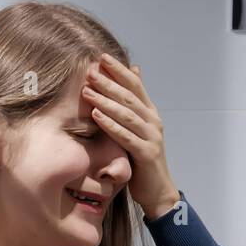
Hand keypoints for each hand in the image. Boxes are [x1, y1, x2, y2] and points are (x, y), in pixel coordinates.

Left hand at [83, 53, 180, 220]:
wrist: (157, 190)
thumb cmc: (143, 158)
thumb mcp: (138, 128)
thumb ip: (134, 103)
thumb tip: (134, 71)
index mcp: (150, 113)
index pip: (135, 84)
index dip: (119, 70)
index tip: (102, 56)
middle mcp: (153, 121)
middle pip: (130, 96)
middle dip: (109, 82)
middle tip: (90, 71)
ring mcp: (152, 137)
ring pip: (127, 114)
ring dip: (106, 101)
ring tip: (88, 91)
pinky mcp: (147, 154)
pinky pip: (126, 136)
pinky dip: (111, 125)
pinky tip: (97, 116)